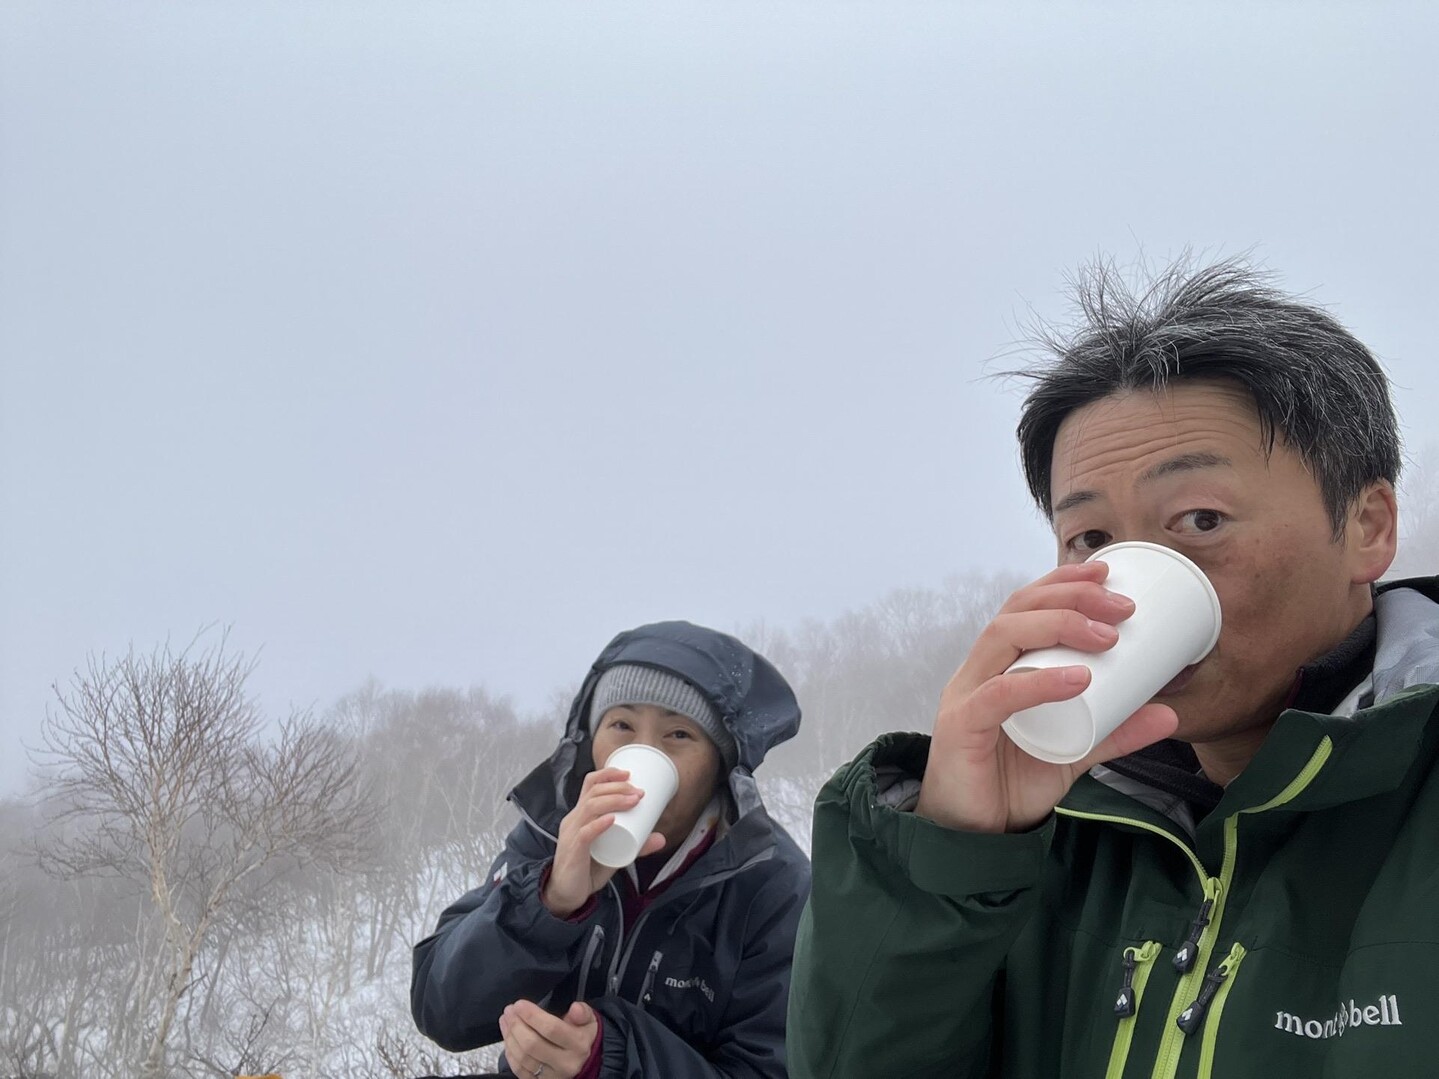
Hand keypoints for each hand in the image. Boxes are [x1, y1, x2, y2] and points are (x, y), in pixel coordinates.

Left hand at [499, 999, 598, 1078]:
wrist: (585, 1062)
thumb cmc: (583, 1035)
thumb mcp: (589, 1020)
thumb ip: (583, 1012)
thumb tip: (575, 1008)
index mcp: (578, 1044)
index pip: (551, 1029)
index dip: (532, 1016)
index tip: (519, 1004)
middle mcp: (565, 1063)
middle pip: (532, 1044)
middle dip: (516, 1025)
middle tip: (509, 1010)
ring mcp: (552, 1076)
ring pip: (523, 1057)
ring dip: (510, 1036)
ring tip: (506, 1020)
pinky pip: (519, 1069)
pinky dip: (510, 1052)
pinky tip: (508, 1037)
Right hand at [541, 766, 664, 916]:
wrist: (566, 895)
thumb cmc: (587, 870)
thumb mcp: (615, 853)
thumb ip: (635, 846)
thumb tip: (661, 838)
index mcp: (580, 815)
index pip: (590, 785)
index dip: (608, 774)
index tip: (630, 774)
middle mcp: (573, 820)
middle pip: (593, 792)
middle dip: (618, 787)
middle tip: (639, 792)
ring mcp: (572, 834)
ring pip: (590, 807)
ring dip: (614, 800)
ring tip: (633, 800)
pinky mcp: (573, 851)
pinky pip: (585, 833)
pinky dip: (599, 824)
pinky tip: (612, 819)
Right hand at [915, 560, 1178, 834]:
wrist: (973, 839)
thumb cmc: (1011, 784)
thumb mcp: (1074, 752)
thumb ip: (1114, 732)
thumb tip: (1170, 714)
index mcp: (999, 666)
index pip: (1024, 606)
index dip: (1061, 582)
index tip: (1106, 573)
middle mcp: (978, 671)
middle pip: (1016, 610)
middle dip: (1071, 596)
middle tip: (1123, 606)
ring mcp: (964, 695)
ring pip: (1003, 637)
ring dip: (1059, 626)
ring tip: (1107, 635)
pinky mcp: (960, 727)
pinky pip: (998, 694)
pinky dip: (1038, 682)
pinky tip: (1077, 679)